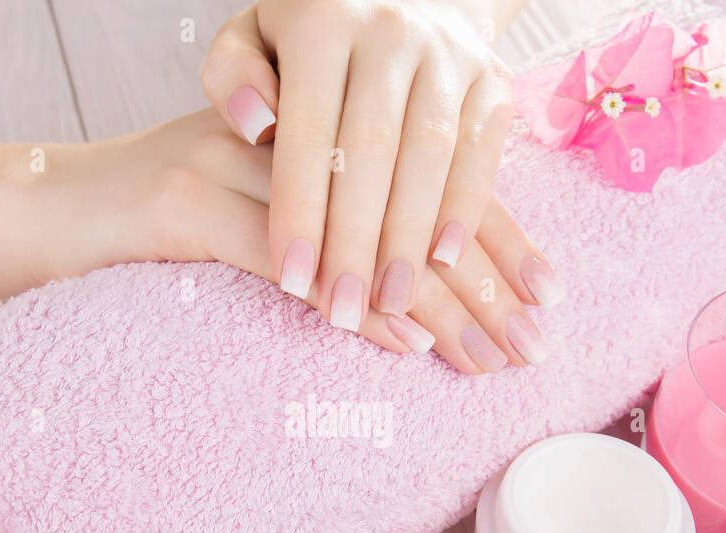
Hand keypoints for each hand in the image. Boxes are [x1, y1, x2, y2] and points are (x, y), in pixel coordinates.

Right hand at [49, 109, 556, 372]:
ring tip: (486, 360)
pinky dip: (350, 301)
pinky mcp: (187, 203)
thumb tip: (416, 303)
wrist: (49, 210)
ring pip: (363, 231)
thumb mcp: (261, 215)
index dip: (496, 240)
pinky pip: (287, 258)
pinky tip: (400, 340)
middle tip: (531, 347)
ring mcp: (233, 159)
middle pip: (413, 205)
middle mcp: (286, 125)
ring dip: (433, 307)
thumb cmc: (163, 225)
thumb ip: (333, 237)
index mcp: (319, 123)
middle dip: (482, 286)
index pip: (431, 178)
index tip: (546, 299)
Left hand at [199, 0, 558, 337]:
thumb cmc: (311, 38)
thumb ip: (232, 77)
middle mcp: (390, 33)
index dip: (300, 211)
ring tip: (391, 302)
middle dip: (354, 243)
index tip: (292, 279)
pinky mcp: (493, 80)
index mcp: (322, 23)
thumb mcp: (254, 38)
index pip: (308, 133)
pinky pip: (480, 154)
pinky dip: (464, 211)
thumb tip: (254, 128)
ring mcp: (448, 56)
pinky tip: (445, 262)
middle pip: (369, 154)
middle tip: (341, 311)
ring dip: (409, 239)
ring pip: (428, 158)